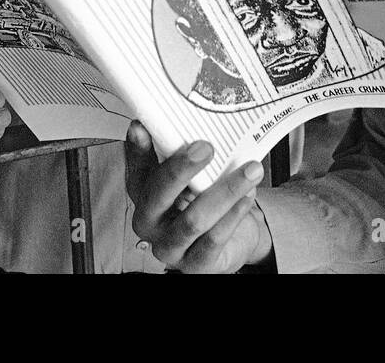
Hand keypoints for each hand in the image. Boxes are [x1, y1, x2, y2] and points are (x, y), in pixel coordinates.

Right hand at [125, 121, 271, 272]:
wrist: (232, 239)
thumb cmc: (206, 200)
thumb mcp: (194, 174)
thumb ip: (185, 152)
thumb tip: (190, 119)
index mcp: (144, 194)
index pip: (135, 168)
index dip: (136, 149)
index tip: (141, 125)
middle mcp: (149, 222)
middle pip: (158, 194)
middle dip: (181, 169)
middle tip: (206, 148)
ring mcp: (169, 247)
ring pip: (193, 220)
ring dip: (225, 192)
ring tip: (249, 170)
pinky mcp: (195, 265)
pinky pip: (214, 240)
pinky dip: (233, 215)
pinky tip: (248, 196)